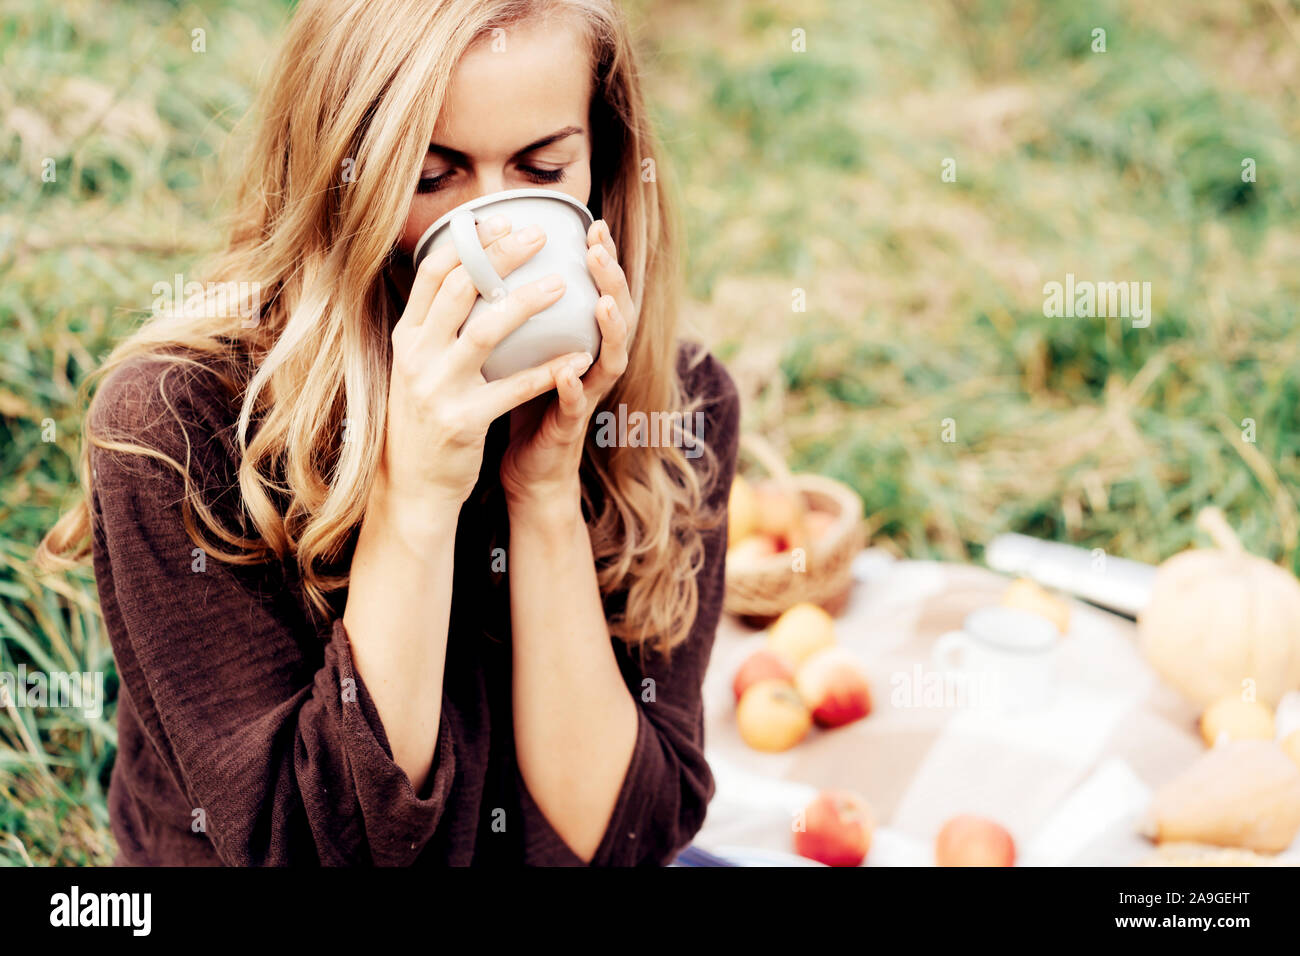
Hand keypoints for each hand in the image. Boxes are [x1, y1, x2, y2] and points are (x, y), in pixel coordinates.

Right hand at [383, 215, 589, 511]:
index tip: (502, 220)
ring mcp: (436, 389)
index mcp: (406, 337)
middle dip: (500, 255)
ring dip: (526, 303)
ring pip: (485, 332)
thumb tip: (465, 274)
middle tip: (540, 235)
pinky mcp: (462, 422)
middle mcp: (415, 356)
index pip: (433, 272)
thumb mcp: (416, 365)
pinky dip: (547, 372)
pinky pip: (512, 390)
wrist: (412, 486)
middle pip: (459, 288)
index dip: (468, 241)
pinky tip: (578, 358)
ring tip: (562, 284)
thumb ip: (436, 325)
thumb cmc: (425, 419)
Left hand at [500, 219, 636, 510]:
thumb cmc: (522, 402)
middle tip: (600, 249)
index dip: (602, 260)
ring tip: (603, 301)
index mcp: (580, 342)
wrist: (527, 469)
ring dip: (610, 329)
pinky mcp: (568, 429)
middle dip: (612, 280)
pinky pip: (575, 407)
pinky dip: (573, 387)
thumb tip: (490, 259)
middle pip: (616, 316)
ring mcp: (584, 397)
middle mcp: (591, 365)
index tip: (593, 226)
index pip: (599, 292)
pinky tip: (567, 370)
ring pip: (610, 358)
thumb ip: (519, 313)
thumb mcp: (521, 350)